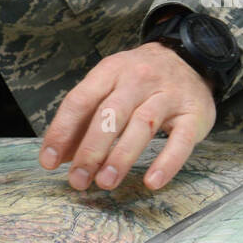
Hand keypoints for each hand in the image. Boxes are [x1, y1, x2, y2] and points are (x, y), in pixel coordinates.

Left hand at [39, 43, 215, 192]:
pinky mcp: (193, 114)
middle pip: (110, 114)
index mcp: (110, 71)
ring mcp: (167, 95)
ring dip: (121, 157)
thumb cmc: (140, 80)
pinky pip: (181, 141)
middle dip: (91, 149)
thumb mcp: (110, 86)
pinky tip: (152, 182)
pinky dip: (167, 162)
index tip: (49, 161)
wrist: (190, 59)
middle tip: (78, 179)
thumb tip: (61, 155)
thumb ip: (86, 119)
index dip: (62, 131)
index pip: (81, 99)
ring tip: (105, 182)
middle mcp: (138, 79)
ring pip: (142, 125)